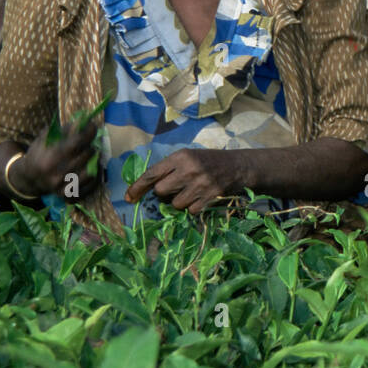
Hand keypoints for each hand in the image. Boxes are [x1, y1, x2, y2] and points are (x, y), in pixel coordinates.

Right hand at [18, 120, 100, 199]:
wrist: (29, 179)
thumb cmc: (39, 154)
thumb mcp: (45, 139)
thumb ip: (64, 130)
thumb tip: (83, 121)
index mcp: (48, 159)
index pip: (76, 143)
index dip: (88, 133)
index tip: (93, 126)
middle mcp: (56, 176)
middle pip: (86, 156)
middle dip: (90, 146)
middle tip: (88, 143)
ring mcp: (63, 188)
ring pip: (92, 171)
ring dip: (94, 160)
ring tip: (89, 155)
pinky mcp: (70, 196)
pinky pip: (92, 185)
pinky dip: (95, 175)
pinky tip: (90, 168)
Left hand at [125, 148, 246, 212]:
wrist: (238, 166)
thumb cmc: (209, 161)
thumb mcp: (188, 157)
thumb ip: (169, 168)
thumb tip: (147, 189)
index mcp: (181, 157)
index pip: (152, 174)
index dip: (137, 187)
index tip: (128, 198)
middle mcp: (189, 170)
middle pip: (161, 191)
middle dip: (164, 194)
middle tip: (174, 189)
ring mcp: (200, 184)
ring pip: (175, 204)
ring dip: (179, 202)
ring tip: (191, 192)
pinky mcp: (210, 197)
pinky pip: (190, 210)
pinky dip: (193, 207)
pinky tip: (201, 197)